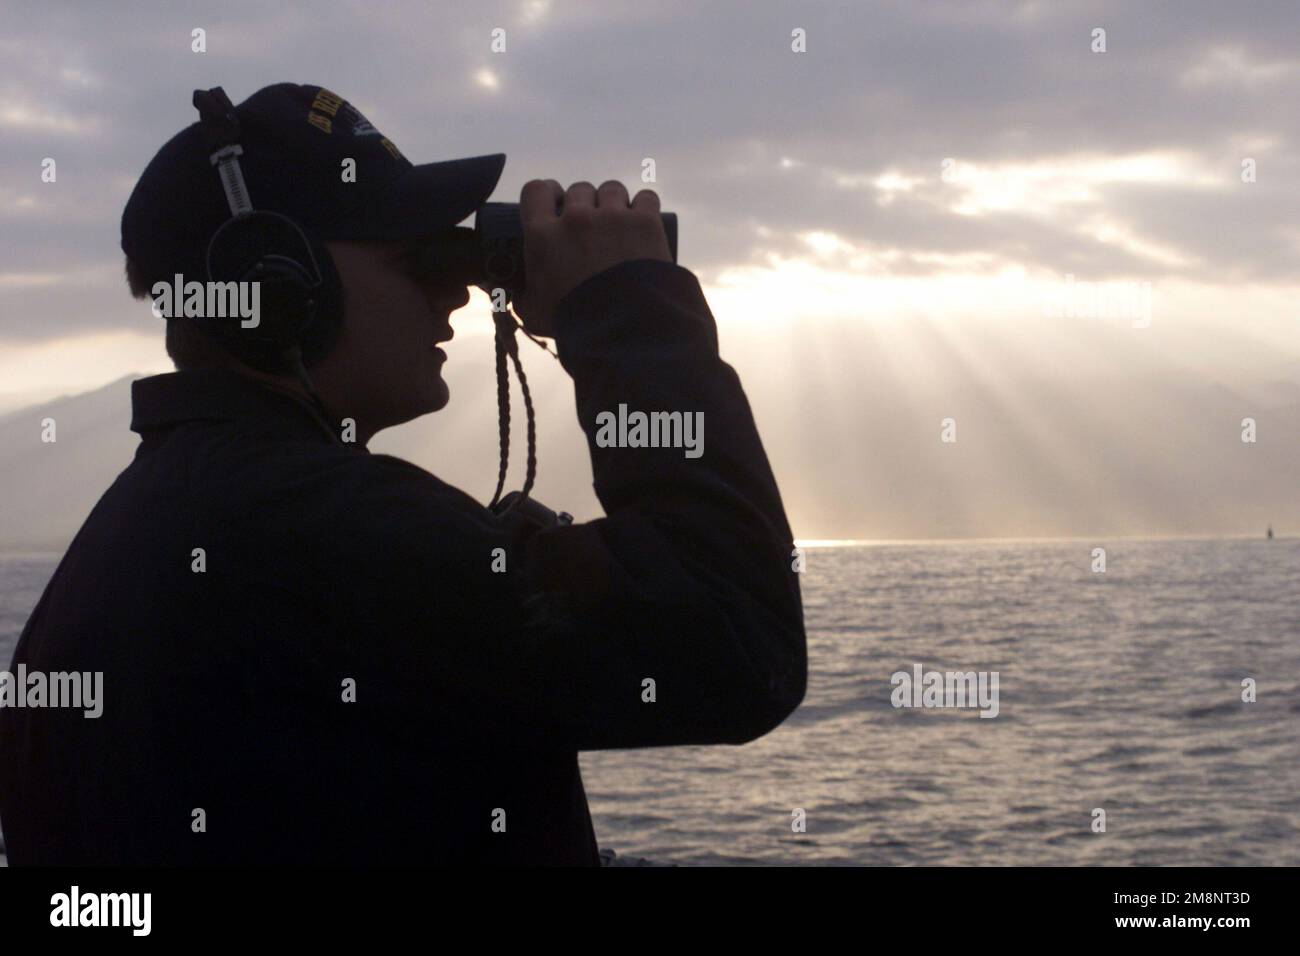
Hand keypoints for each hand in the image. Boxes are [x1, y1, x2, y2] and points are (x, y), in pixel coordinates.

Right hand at [511, 179, 671, 336]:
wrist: (623, 329)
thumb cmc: (574, 324)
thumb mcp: (535, 314)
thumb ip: (521, 300)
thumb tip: (511, 295)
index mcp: (543, 235)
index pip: (536, 190)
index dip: (547, 193)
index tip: (555, 203)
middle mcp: (576, 218)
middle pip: (579, 189)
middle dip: (585, 203)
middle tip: (592, 226)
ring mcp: (612, 217)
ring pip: (611, 188)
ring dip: (614, 202)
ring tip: (619, 223)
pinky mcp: (645, 222)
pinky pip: (645, 197)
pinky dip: (645, 206)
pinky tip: (644, 220)